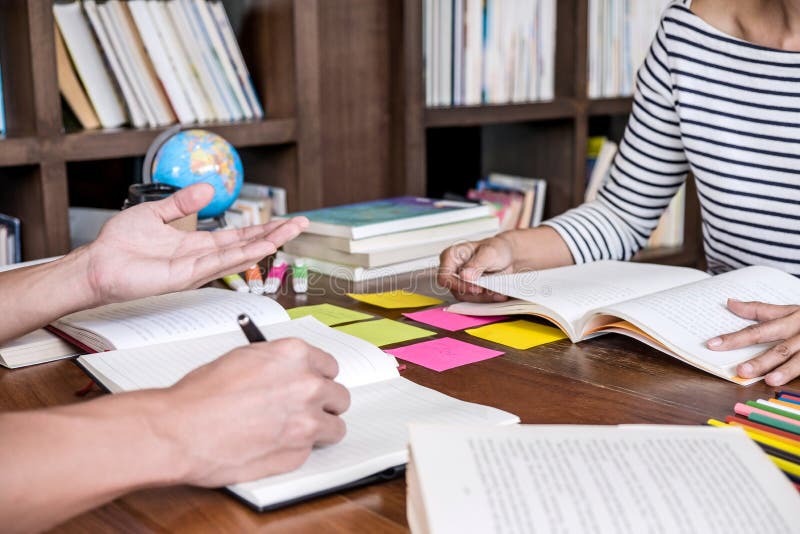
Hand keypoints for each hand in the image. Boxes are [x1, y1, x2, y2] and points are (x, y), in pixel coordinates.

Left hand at [84, 183, 307, 303]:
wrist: (99, 263)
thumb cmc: (121, 245)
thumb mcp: (156, 213)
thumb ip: (183, 203)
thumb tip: (208, 189)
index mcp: (197, 243)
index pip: (238, 235)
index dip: (262, 228)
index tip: (284, 220)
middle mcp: (203, 258)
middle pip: (248, 245)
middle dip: (276, 235)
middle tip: (301, 224)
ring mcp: (198, 269)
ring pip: (240, 255)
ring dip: (266, 244)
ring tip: (289, 233)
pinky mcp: (186, 276)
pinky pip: (219, 264)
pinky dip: (241, 256)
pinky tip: (260, 248)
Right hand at [157, 338, 349, 486]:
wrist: (182, 430)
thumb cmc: (201, 395)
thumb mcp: (243, 358)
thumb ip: (276, 363)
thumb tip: (288, 370)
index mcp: (295, 356)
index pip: (330, 366)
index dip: (319, 377)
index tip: (313, 384)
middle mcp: (308, 385)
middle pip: (339, 396)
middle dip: (324, 403)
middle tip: (306, 409)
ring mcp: (307, 421)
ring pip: (335, 426)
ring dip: (320, 429)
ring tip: (295, 431)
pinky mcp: (298, 453)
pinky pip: (311, 451)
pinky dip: (297, 450)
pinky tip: (273, 446)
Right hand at [437, 235, 514, 301]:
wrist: (508, 256)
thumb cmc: (496, 249)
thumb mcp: (489, 253)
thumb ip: (476, 264)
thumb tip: (463, 275)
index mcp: (451, 256)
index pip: (444, 277)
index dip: (458, 285)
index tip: (476, 287)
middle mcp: (453, 271)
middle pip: (455, 290)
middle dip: (475, 292)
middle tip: (490, 289)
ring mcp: (460, 282)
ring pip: (466, 298)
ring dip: (483, 297)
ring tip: (497, 291)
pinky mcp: (469, 291)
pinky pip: (475, 300)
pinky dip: (487, 298)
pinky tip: (497, 293)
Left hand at [707, 299, 799, 385]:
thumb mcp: (791, 308)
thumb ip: (760, 309)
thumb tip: (729, 302)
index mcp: (791, 318)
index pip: (758, 328)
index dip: (735, 337)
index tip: (712, 345)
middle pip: (779, 346)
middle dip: (760, 360)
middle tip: (740, 370)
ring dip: (784, 371)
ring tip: (768, 380)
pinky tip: (787, 383)